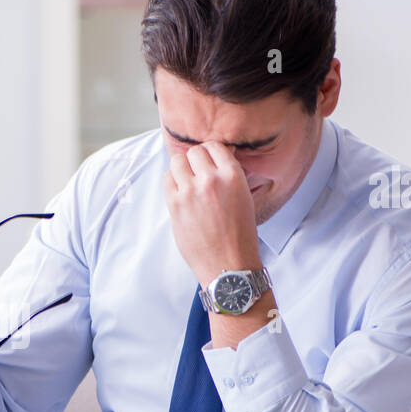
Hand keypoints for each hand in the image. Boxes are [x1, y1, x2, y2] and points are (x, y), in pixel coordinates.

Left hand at [163, 140, 261, 287]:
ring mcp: (190, 192)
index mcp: (232, 176)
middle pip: (194, 152)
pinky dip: (171, 181)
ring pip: (176, 161)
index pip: (214, 146)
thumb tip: (215, 159)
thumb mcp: (244, 197)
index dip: (210, 153)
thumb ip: (228, 176)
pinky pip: (167, 180)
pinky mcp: (175, 205)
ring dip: (181, 168)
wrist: (228, 264)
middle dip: (195, 160)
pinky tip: (179, 192)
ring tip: (187, 181)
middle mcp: (211, 180)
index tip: (208, 161)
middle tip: (197, 173)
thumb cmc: (238, 235)